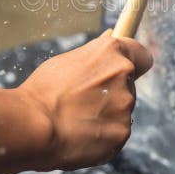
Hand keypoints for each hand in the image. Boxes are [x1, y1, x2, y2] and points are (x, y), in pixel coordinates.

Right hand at [17, 31, 153, 169]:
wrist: (32, 126)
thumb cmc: (43, 91)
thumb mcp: (66, 61)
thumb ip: (94, 54)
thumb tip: (111, 36)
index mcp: (112, 52)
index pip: (142, 56)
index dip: (133, 64)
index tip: (123, 72)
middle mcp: (124, 75)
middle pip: (128, 86)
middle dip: (112, 93)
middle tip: (82, 102)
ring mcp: (125, 105)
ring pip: (121, 111)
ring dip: (106, 116)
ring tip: (76, 120)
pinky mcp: (122, 132)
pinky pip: (116, 133)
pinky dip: (102, 137)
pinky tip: (80, 136)